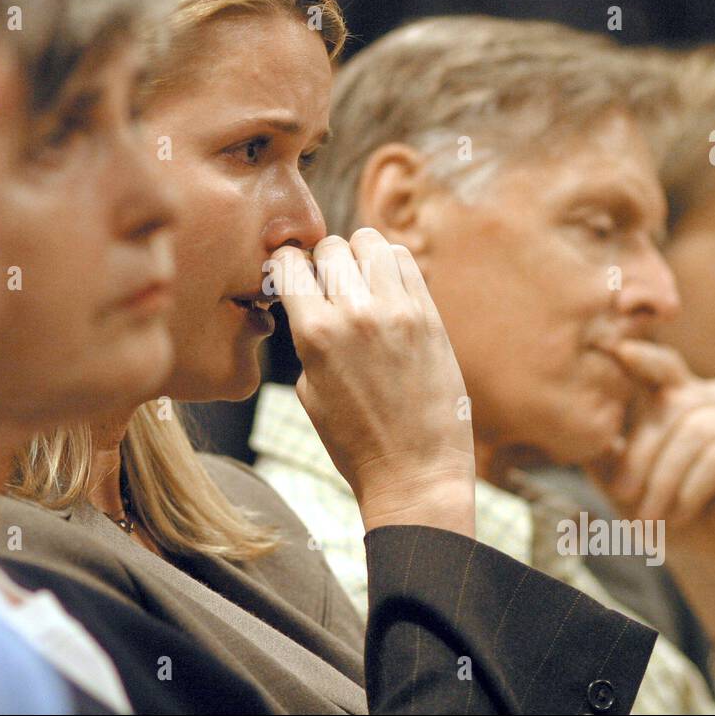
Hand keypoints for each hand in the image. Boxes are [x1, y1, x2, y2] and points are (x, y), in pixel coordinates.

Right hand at [270, 229, 475, 536]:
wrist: (414, 473)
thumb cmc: (355, 442)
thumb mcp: (309, 392)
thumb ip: (307, 339)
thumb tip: (311, 303)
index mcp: (315, 335)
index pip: (289, 263)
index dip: (285, 266)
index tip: (290, 277)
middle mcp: (356, 314)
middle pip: (330, 247)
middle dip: (322, 261)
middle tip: (327, 285)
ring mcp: (398, 311)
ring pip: (370, 242)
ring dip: (358, 256)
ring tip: (359, 282)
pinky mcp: (430, 316)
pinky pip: (405, 262)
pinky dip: (390, 265)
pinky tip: (386, 289)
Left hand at [588, 340, 714, 645]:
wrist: (708, 556)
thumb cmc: (659, 509)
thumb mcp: (619, 474)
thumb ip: (602, 445)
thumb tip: (576, 420)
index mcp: (682, 392)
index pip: (662, 366)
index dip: (642, 355)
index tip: (615, 348)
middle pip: (672, 407)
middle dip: (642, 456)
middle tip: (622, 497)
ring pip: (695, 433)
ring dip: (665, 480)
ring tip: (651, 516)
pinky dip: (693, 487)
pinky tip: (683, 511)